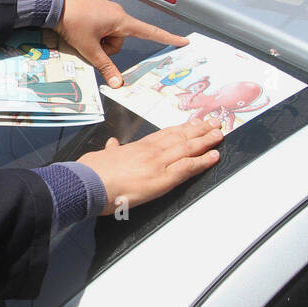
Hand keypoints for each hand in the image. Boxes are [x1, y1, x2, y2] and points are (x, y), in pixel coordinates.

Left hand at [56, 0, 186, 87]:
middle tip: (89, 43)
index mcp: (121, 21)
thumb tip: (118, 85)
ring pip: (110, 37)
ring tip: (83, 34)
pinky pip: (102, 29)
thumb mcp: (89, 48)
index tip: (183, 41)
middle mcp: (118, 14)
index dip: (167, 38)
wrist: (55, 4)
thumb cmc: (74, 23)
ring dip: (99, 42)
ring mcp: (108, 11)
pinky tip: (81, 29)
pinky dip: (95, 35)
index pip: (149, 32)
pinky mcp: (99, 10)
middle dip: (107, 48)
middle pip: (120, 42)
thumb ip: (105, 66)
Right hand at [77, 121, 222, 214]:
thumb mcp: (101, 155)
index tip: (193, 123)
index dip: (182, 128)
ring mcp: (158, 163)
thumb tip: (113, 144)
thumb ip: (111, 150)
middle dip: (199, 130)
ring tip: (219, 135)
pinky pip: (187, 168)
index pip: (165, 134)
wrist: (88, 183)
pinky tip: (213, 157)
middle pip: (180, 137)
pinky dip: (202, 162)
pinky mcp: (161, 179)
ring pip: (187, 149)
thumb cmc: (91, 172)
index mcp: (137, 147)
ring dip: (206, 141)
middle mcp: (150, 151)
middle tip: (214, 123)